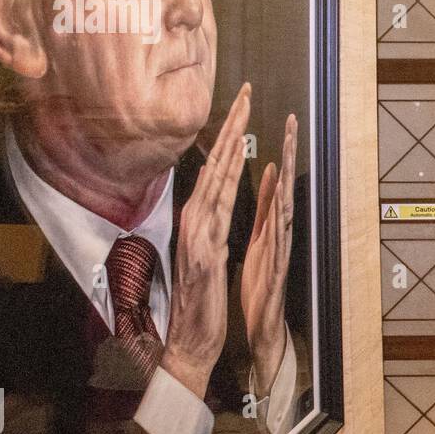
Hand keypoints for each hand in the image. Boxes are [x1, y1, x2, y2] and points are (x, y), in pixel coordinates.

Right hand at [163, 84, 250, 400]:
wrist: (190, 341)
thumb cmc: (202, 301)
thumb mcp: (210, 255)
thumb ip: (212, 230)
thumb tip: (215, 207)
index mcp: (202, 222)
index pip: (219, 170)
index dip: (231, 138)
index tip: (243, 107)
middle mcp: (196, 222)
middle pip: (216, 165)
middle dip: (231, 127)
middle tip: (244, 93)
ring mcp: (196, 235)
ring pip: (213, 180)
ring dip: (227, 146)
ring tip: (239, 114)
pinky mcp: (202, 254)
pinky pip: (210, 214)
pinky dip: (216, 188)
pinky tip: (222, 167)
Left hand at [242, 112, 297, 396]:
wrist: (258, 327)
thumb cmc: (257, 286)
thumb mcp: (257, 241)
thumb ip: (262, 211)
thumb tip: (268, 179)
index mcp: (269, 224)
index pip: (272, 180)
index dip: (277, 150)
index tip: (280, 121)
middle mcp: (278, 232)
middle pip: (283, 186)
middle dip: (288, 153)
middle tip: (293, 121)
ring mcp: (279, 249)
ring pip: (283, 207)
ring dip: (287, 178)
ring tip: (289, 151)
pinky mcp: (275, 269)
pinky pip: (276, 240)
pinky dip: (277, 219)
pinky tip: (279, 202)